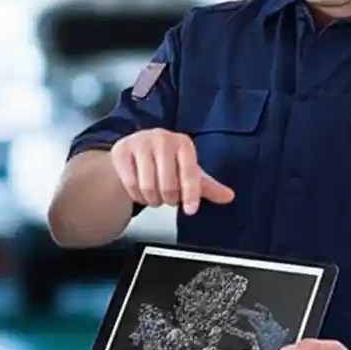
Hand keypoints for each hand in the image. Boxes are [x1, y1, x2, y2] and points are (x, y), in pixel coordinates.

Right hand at [110, 129, 234, 213]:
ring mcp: (140, 143)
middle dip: (169, 199)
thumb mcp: (189, 172)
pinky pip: (130, 183)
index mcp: (183, 143)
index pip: (190, 174)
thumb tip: (229, 196)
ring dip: (152, 200)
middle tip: (169, 200)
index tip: (190, 210)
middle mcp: (162, 138)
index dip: (191, 195)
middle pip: (168, 184)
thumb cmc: (167, 162)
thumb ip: (207, 187)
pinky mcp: (121, 151)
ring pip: (148, 186)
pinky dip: (136, 195)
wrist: (136, 151)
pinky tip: (141, 192)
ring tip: (155, 196)